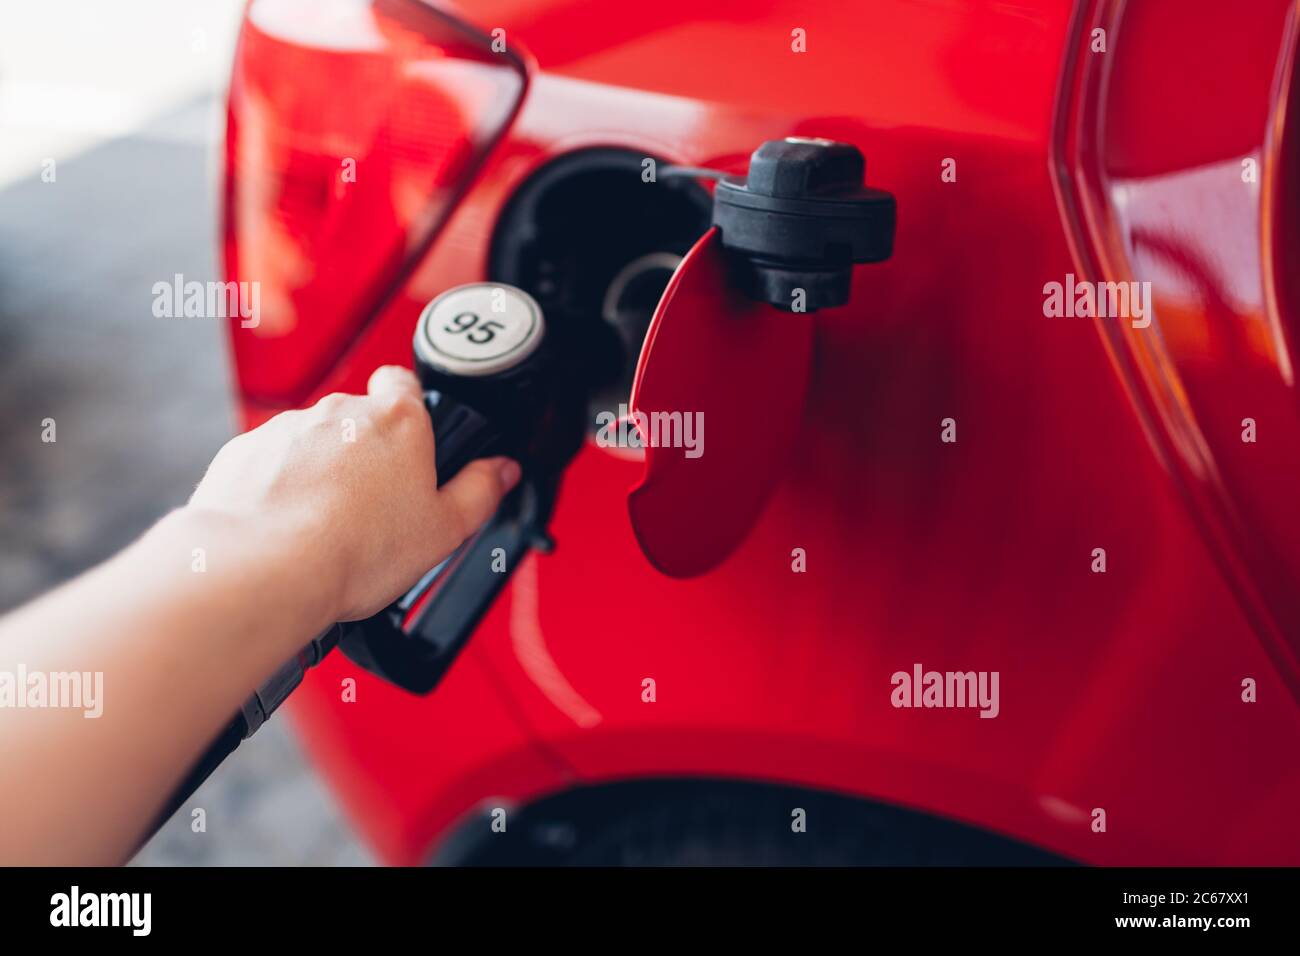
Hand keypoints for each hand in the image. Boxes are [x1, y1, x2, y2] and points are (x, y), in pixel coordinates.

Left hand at [187, 365, 519, 621]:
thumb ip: (480, 491)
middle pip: (359, 420)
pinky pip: (270, 465)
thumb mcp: (445, 530)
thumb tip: (502, 471)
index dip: (411, 407)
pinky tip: (289, 530)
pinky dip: (278, 489)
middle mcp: (340, 412)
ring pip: (313, 443)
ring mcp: (287, 429)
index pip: (405, 382)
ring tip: (328, 528)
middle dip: (366, 454)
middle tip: (375, 506)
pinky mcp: (245, 453)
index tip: (412, 440)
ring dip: (321, 472)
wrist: (268, 568)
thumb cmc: (355, 550)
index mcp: (397, 420)